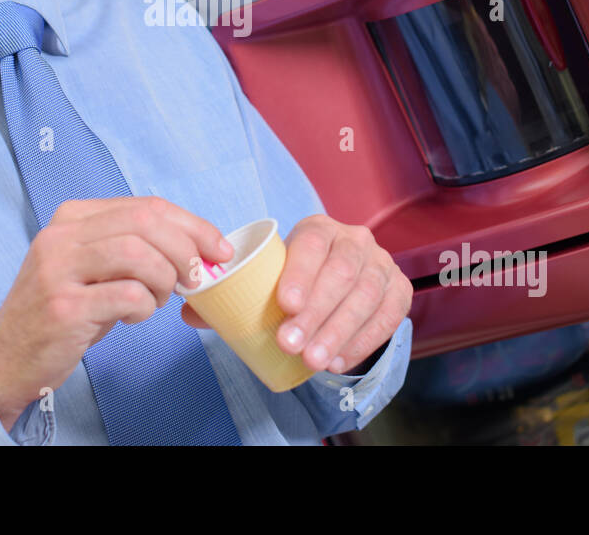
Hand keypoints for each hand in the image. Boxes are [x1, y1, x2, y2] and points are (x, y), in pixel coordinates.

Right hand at [0, 196, 232, 431]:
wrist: (9, 356)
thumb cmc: (64, 311)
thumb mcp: (93, 268)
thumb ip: (133, 248)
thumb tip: (198, 249)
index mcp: (72, 217)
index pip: (145, 205)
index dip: (191, 225)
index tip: (218, 249)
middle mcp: (61, 236)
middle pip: (145, 222)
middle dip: (185, 250)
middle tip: (196, 278)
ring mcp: (57, 270)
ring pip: (137, 253)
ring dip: (164, 279)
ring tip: (158, 299)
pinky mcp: (62, 307)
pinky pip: (126, 295)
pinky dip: (144, 307)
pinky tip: (134, 316)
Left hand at [183, 214, 411, 374]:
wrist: (338, 279)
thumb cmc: (294, 278)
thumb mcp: (268, 275)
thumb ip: (230, 291)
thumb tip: (189, 311)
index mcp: (319, 228)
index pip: (312, 243)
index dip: (300, 273)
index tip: (284, 306)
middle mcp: (355, 239)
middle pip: (340, 273)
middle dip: (316, 311)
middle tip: (291, 344)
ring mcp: (381, 264)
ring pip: (365, 295)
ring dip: (338, 330)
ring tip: (313, 360)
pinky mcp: (398, 290)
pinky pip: (387, 316)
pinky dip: (364, 340)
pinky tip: (339, 361)